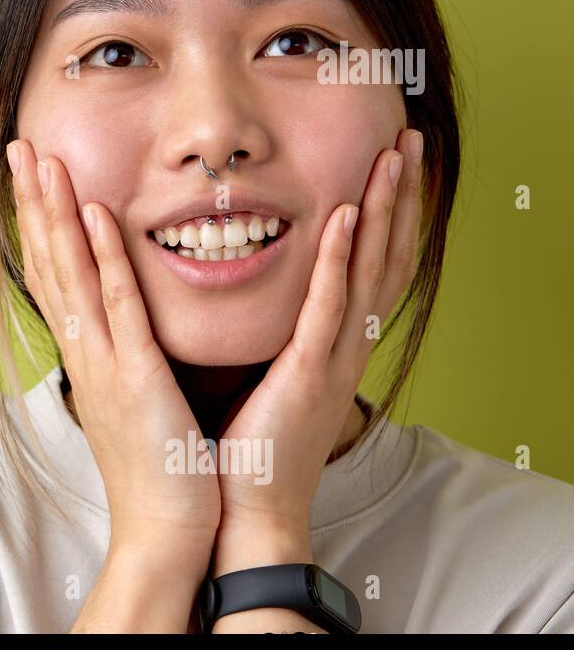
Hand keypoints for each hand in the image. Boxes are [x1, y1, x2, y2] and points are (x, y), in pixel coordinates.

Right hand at [7, 138, 221, 544]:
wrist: (166, 528)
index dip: (40, 222)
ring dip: (55, 213)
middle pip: (49, 262)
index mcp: (88, 353)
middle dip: (33, 201)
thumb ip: (125, 356)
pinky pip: (117, 306)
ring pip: (71, 273)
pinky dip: (102, 257)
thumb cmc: (159, 467)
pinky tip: (95, 213)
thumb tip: (122, 328)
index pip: (55, 274)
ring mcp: (104, 360)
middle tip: (19, 146)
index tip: (32, 175)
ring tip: (42, 160)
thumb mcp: (134, 400)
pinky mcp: (135, 376)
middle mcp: (85, 350)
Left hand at [212, 127, 423, 570]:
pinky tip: (348, 217)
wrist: (243, 509)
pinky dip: (343, 262)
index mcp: (332, 345)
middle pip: (383, 257)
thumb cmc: (245, 444)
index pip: (369, 265)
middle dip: (396, 197)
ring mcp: (333, 360)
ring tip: (392, 158)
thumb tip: (259, 292)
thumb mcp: (263, 372)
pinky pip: (331, 309)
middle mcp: (344, 347)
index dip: (383, 213)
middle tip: (406, 141)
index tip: (386, 162)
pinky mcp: (309, 376)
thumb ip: (272, 331)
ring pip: (370, 273)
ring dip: (382, 212)